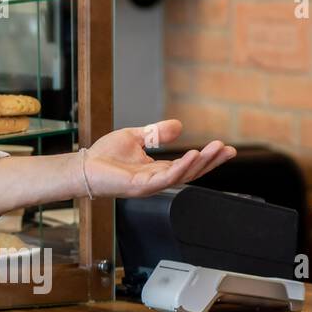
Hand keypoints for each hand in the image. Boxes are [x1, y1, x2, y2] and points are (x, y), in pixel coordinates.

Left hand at [82, 119, 236, 198]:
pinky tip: (192, 155)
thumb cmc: (104, 156)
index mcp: (157, 169)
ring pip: (183, 175)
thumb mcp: (135, 137)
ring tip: (215, 150)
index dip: (206, 157)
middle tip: (228, 150)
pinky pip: (167, 177)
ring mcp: (151, 184)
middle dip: (211, 161)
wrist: (83, 167)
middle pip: (192, 172)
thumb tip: (179, 125)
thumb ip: (156, 133)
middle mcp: (158, 179)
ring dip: (201, 162)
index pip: (188, 164)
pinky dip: (181, 167)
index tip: (224, 147)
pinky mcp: (142, 186)